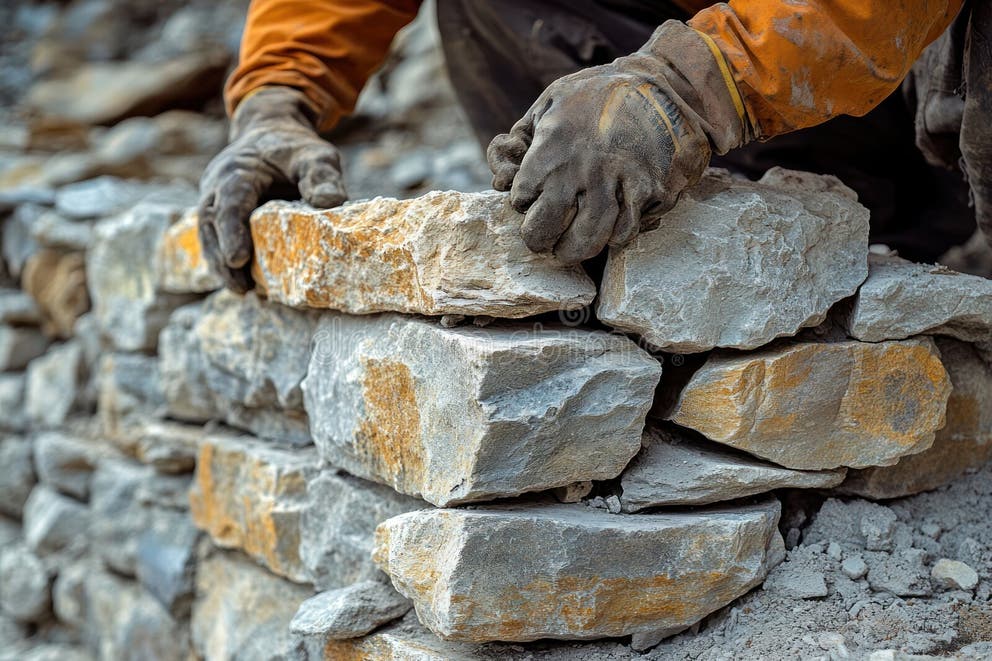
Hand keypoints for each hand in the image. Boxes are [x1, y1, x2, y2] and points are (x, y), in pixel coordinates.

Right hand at [197, 87, 346, 291]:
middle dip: (221, 258)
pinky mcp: (218, 213)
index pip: (229, 202)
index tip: (238, 260)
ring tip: (242, 290)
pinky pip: (215, 238)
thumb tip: (331, 201)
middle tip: (240, 288)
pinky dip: (225, 260)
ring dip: (220, 265)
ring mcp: (213, 199)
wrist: (269, 133)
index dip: (231, 231)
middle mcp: (216, 185)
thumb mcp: (316, 155)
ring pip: (208, 235)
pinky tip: (244, 282)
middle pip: (210, 225)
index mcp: (237, 170)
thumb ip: (322, 174)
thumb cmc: (294, 148)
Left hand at [487, 21, 749, 263]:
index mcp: (553, 145)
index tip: (529, 200)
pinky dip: (614, 238)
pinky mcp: (650, 191)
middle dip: (538, 240)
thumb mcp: (550, 101)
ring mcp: (618, 182)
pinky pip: (627, 231)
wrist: (666, 83)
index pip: (521, 196)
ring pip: (588, 239)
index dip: (522, 202)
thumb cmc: (599, 93)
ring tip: (570, 248)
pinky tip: (608, 231)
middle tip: (542, 241)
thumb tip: (500, 177)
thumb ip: (520, 138)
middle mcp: (582, 168)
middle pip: (546, 227)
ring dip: (574, 250)